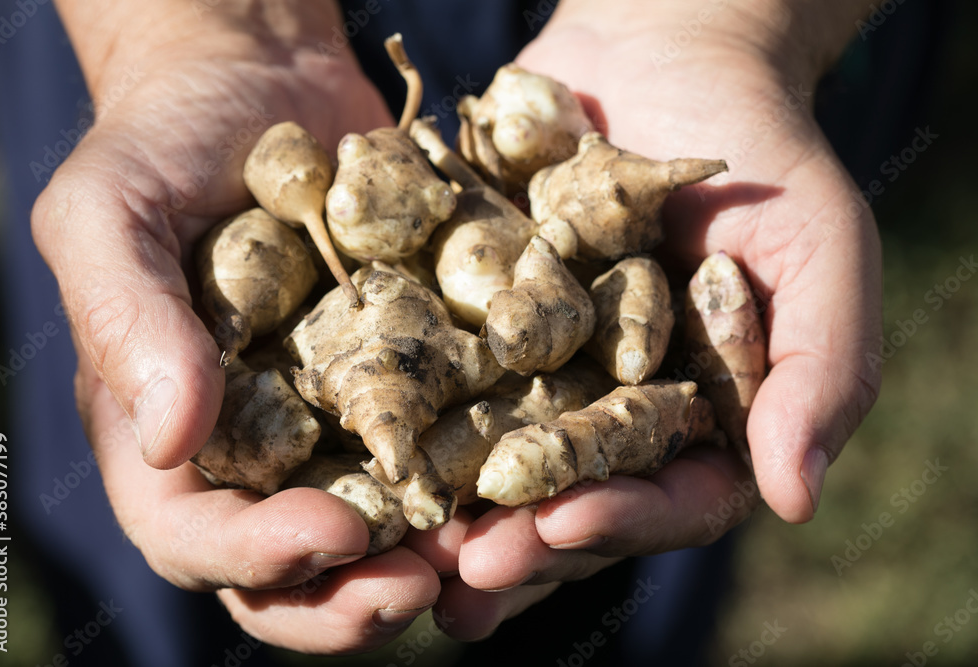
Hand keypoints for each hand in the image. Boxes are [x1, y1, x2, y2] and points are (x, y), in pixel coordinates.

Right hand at [33, 5, 441, 652]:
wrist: (261, 88)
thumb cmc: (163, 143)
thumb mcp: (109, 213)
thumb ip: (128, 321)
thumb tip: (172, 441)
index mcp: (166, 432)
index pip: (193, 533)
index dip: (256, 555)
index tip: (332, 535)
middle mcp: (253, 449)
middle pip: (292, 566)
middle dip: (351, 594)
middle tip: (422, 587)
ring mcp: (333, 422)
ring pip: (378, 527)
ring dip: (430, 556)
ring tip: (489, 554)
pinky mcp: (404, 381)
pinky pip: (442, 443)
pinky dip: (482, 472)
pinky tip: (531, 471)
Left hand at [435, 0, 881, 634]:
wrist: (662, 57)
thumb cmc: (761, 155)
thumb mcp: (819, 250)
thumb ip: (821, 370)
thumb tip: (794, 499)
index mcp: (704, 418)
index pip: (672, 497)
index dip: (621, 519)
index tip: (562, 523)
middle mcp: (619, 412)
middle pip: (574, 498)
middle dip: (523, 539)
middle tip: (466, 571)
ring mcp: (546, 374)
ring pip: (499, 462)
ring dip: (455, 510)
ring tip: (407, 553)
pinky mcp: (483, 326)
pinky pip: (442, 379)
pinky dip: (407, 418)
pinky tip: (364, 455)